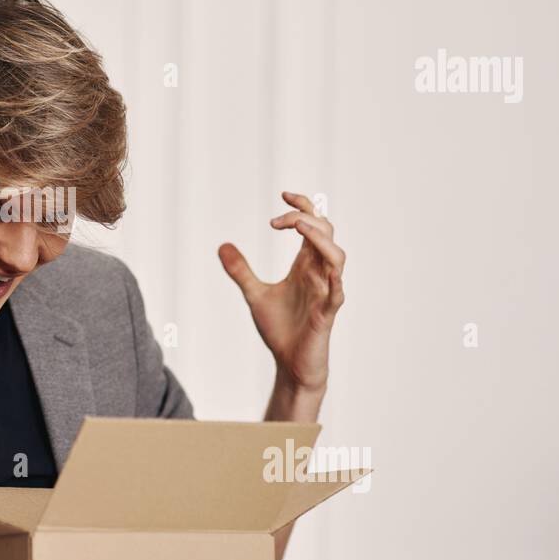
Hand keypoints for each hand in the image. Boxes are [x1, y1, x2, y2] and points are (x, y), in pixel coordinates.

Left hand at [218, 191, 345, 392]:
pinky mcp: (327, 312)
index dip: (302, 207)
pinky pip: (336, 289)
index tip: (283, 195)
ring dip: (320, 238)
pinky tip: (320, 266)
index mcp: (306, 265)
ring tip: (299, 227)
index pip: (313, 225)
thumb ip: (240, 271)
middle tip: (276, 220)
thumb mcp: (254, 294)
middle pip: (325, 232)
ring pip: (336, 256)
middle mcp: (319, 273)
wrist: (289, 364)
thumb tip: (222, 246)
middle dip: (305, 218)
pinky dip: (331, 273)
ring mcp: (326, 291)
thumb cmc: (280, 329)